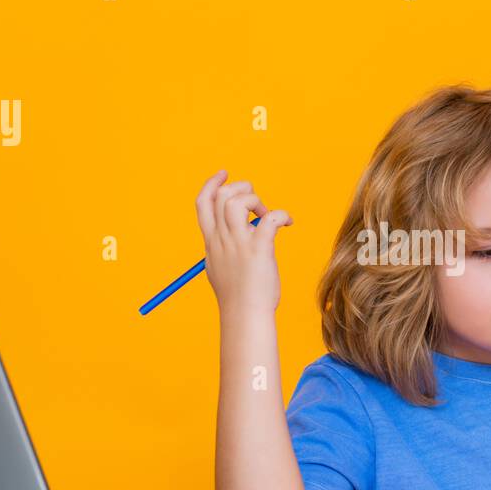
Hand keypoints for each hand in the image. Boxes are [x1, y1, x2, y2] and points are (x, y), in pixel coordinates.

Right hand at [194, 170, 292, 316]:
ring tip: (268, 215)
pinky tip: (288, 223)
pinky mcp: (259, 249)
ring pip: (238, 201)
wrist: (245, 315)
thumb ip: (222, 250)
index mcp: (211, 242)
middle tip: (257, 205)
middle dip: (241, 189)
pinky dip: (281, 215)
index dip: (212, 183)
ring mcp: (239, 243)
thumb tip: (232, 237)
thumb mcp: (219, 269)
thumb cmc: (238, 297)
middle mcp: (222, 239)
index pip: (203, 203)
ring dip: (256, 199)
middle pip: (222, 196)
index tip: (224, 174)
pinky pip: (270, 219)